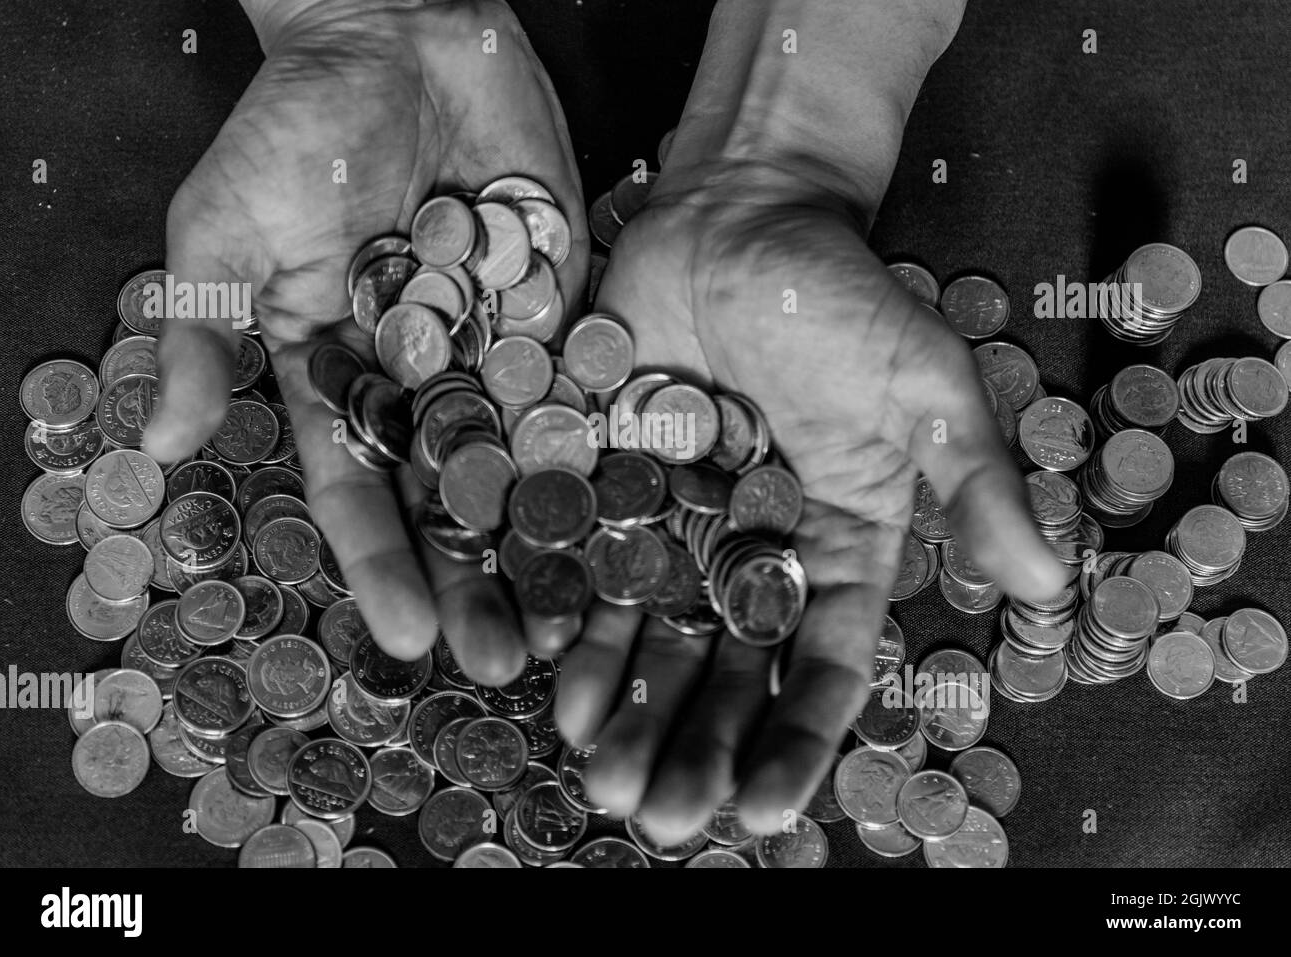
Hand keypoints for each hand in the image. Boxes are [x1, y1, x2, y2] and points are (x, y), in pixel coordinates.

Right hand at [142, 0, 587, 680]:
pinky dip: (614, 447)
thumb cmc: (295, 124)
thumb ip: (205, 334)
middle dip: (477, 579)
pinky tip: (640, 515)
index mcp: (337, 375)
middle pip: (453, 497)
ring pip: (528, 460)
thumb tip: (158, 447)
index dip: (381, 563)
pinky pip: (591, 385)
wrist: (400, 32)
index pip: (359, 488)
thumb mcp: (226, 228)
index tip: (408, 637)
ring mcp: (499, 348)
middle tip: (509, 663)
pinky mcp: (565, 308)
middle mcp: (421, 378)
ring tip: (583, 620)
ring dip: (551, 540)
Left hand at [554, 157, 1066, 839]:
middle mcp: (755, 544)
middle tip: (659, 819)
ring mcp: (676, 516)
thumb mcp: (923, 379)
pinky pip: (585, 565)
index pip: (822, 657)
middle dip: (695, 745)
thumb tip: (1045, 580)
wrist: (738, 209)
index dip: (798, 735)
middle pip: (726, 667)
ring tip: (599, 780)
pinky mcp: (606, 476)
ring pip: (650, 632)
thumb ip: (973, 477)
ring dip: (625, 709)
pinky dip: (568, 623)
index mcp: (841, 537)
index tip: (766, 809)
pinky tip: (547, 685)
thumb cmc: (841, 290)